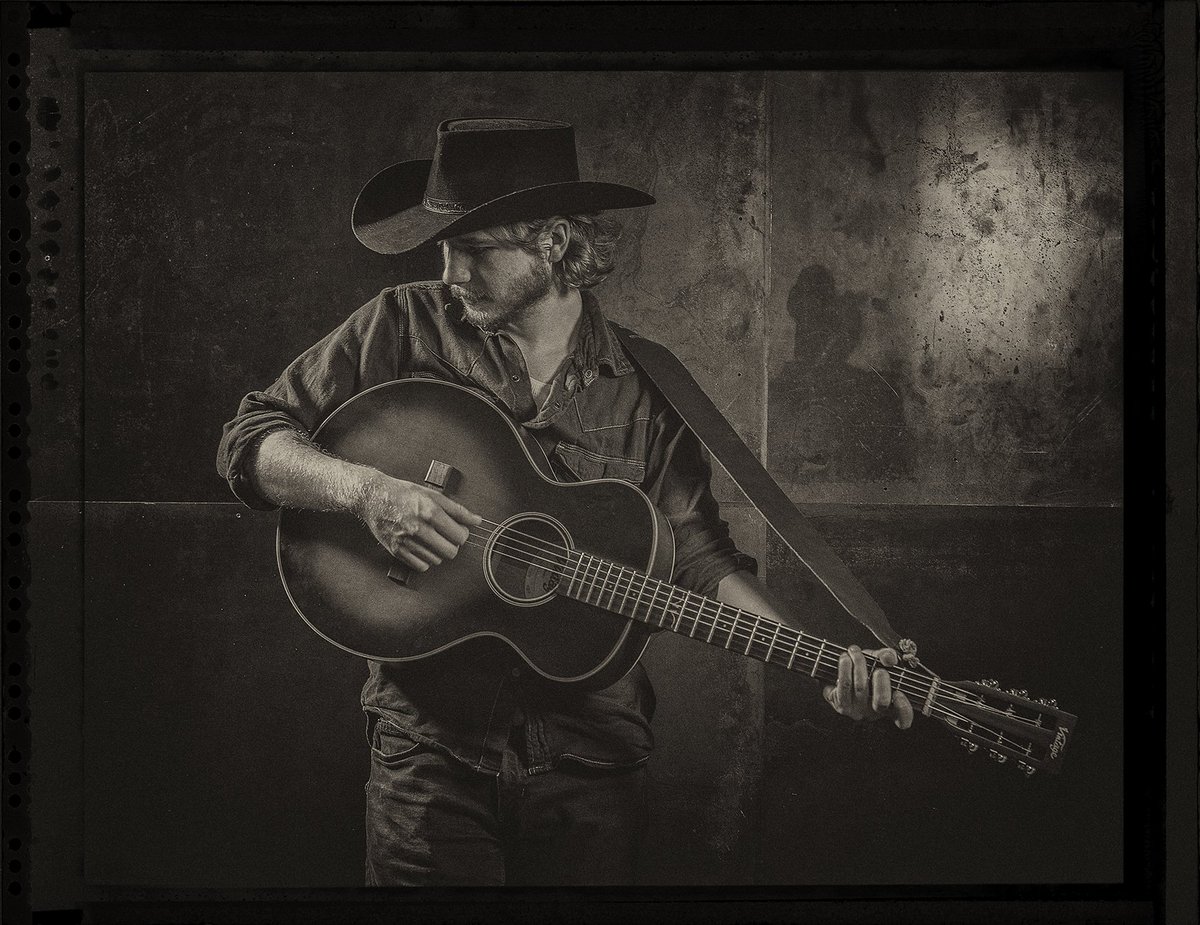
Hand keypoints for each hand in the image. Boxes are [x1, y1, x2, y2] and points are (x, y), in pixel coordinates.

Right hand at [355, 471, 481, 571]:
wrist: (373, 497)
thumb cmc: (403, 493)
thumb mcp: (432, 495)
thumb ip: (457, 509)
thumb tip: (476, 520)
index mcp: (430, 512)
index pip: (460, 536)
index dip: (462, 534)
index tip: (458, 530)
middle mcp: (418, 528)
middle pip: (450, 552)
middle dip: (452, 545)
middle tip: (446, 536)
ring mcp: (406, 542)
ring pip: (437, 560)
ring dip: (438, 552)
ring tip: (431, 539)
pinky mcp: (396, 551)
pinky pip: (421, 566)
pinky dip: (425, 559)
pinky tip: (421, 547)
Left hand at [822, 645, 913, 729]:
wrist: (840, 674)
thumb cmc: (865, 670)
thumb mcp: (880, 661)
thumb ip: (888, 656)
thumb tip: (888, 658)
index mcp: (891, 705)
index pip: (904, 717)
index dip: (903, 708)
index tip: (899, 693)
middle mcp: (875, 711)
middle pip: (881, 703)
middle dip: (882, 683)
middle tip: (880, 670)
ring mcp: (858, 711)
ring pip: (860, 689)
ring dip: (859, 666)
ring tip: (855, 652)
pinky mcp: (842, 706)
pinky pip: (843, 687)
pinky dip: (845, 669)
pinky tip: (846, 659)